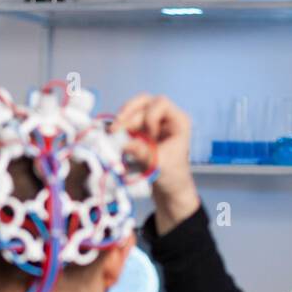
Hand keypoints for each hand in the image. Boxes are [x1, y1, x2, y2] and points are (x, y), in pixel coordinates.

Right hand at [111, 93, 199, 233]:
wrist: (169, 188)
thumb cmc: (173, 175)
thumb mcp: (159, 164)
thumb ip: (144, 153)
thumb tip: (126, 145)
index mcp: (178, 121)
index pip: (161, 104)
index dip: (151, 116)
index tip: (149, 135)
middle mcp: (165, 118)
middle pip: (144, 104)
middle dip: (129, 115)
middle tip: (116, 128)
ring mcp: (152, 123)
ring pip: (134, 111)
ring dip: (122, 121)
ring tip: (113, 132)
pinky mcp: (142, 131)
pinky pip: (128, 122)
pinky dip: (121, 128)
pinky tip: (114, 136)